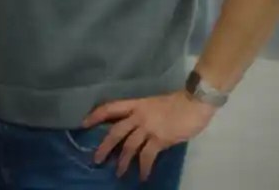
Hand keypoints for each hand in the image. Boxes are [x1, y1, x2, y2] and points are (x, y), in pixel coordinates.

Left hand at [82, 90, 215, 180]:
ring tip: (119, 173)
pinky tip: (143, 176)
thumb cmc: (179, 102)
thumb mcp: (155, 104)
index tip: (84, 123)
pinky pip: (147, 156)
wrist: (195, 102)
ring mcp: (148, 127)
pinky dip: (143, 167)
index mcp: (136, 104)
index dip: (96, 115)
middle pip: (115, 131)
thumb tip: (139, 129)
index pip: (110, 108)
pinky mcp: (160, 139)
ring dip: (123, 161)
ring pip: (128, 146)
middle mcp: (138, 115)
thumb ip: (145, 115)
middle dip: (105, 146)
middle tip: (96, 159)